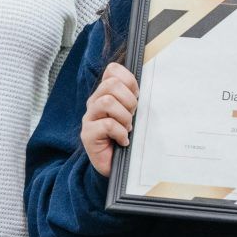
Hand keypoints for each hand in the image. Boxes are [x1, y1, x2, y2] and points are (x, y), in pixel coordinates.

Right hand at [80, 63, 138, 177]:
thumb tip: (149, 87)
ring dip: (123, 116)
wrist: (114, 165)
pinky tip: (123, 141)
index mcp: (105, 93)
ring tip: (127, 128)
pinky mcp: (87, 134)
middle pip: (110, 84)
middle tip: (133, 115)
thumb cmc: (125, 137)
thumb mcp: (132, 114)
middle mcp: (94, 102)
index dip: (128, 80)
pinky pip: (107, 124)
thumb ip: (134, 99)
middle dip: (128, 100)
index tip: (136, 96)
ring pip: (106, 102)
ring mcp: (89, 118)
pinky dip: (120, 133)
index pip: (112, 70)